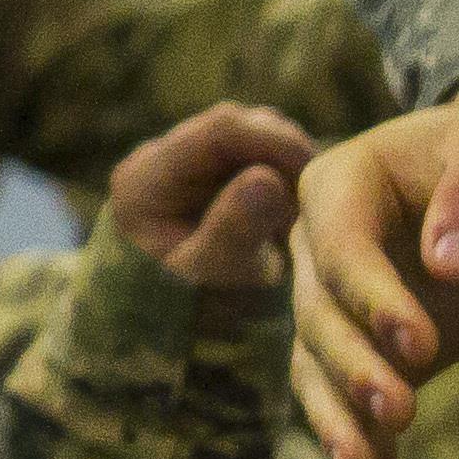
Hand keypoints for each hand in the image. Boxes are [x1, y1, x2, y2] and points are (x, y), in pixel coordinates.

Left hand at [108, 104, 312, 293]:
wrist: (155, 332)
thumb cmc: (176, 309)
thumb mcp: (206, 278)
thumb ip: (232, 231)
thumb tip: (268, 178)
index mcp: (146, 178)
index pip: (219, 129)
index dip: (274, 140)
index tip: (312, 172)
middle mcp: (159, 159)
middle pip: (237, 127)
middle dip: (283, 154)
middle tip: (311, 202)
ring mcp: (182, 164)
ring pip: (249, 139)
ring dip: (284, 169)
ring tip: (297, 217)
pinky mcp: (205, 176)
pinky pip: (252, 160)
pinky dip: (279, 183)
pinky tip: (287, 219)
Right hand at [288, 67, 458, 458]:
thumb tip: (451, 267)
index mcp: (336, 186)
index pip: (341, 250)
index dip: (373, 300)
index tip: (421, 347)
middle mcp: (319, 247)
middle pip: (320, 317)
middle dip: (354, 369)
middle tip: (398, 412)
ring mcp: (339, 303)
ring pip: (319, 368)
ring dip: (340, 421)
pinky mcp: (370, 349)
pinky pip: (352, 401)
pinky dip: (364, 445)